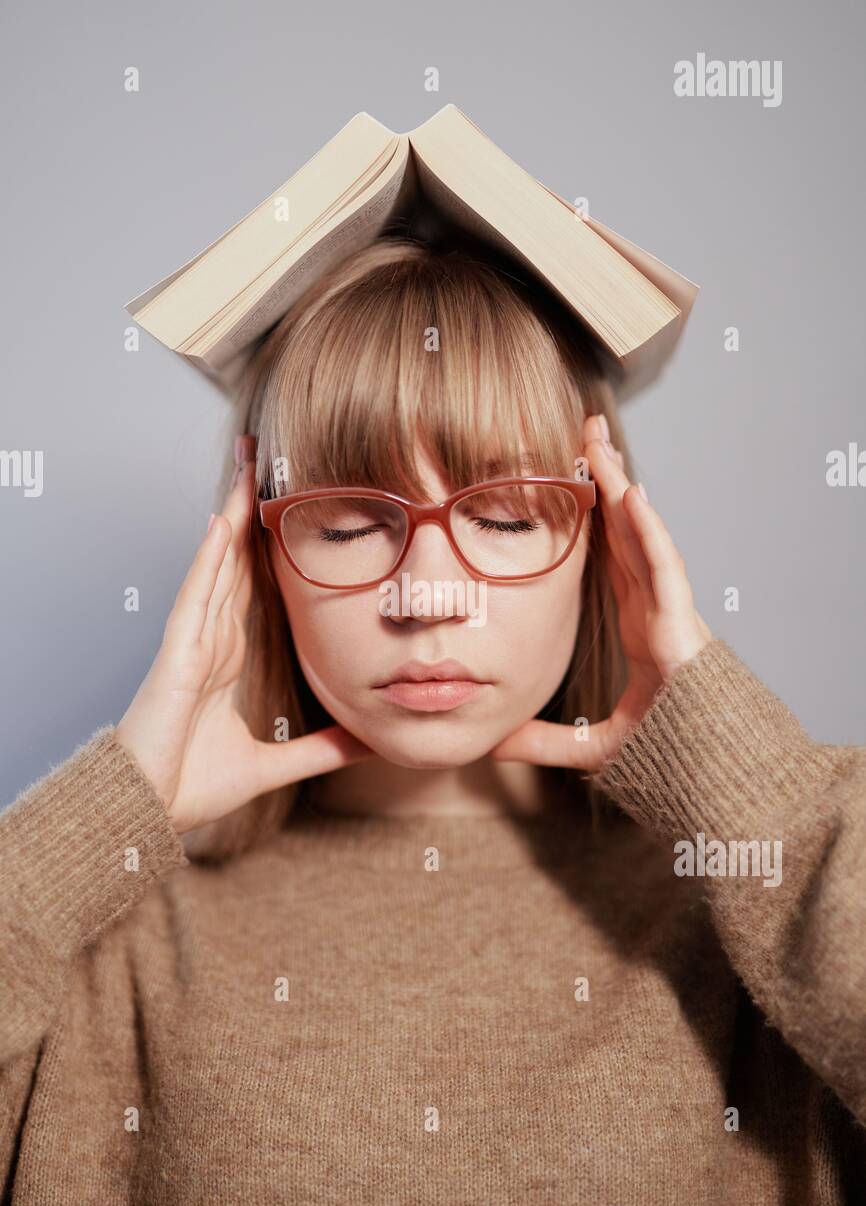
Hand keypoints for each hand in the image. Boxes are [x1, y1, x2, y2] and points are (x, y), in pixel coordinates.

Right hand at [116, 436, 372, 833]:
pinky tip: (218, 524)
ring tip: (248, 466)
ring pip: (215, 563)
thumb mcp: (275, 765)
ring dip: (231, 515)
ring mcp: (191, 642)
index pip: (252, 583)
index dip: (268, 541)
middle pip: (233, 558)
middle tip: (268, 454)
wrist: (150, 811)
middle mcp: (210, 638)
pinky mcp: (176, 656)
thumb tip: (370, 743)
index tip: (291, 503)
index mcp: (227, 655)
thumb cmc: (193, 785)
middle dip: (249, 507)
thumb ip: (321, 752)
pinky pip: (194, 598)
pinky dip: (207, 561)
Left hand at [490, 414, 713, 773]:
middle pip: (625, 529)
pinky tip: (633, 497)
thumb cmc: (666, 753)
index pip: (611, 556)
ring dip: (622, 487)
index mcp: (637, 624)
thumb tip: (494, 744)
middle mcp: (653, 607)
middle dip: (606, 479)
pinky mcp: (682, 621)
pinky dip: (650, 531)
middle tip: (584, 432)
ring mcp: (669, 609)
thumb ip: (543, 742)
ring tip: (599, 442)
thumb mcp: (591, 746)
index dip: (593, 516)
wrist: (706, 773)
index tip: (570, 479)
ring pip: (643, 535)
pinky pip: (665, 566)